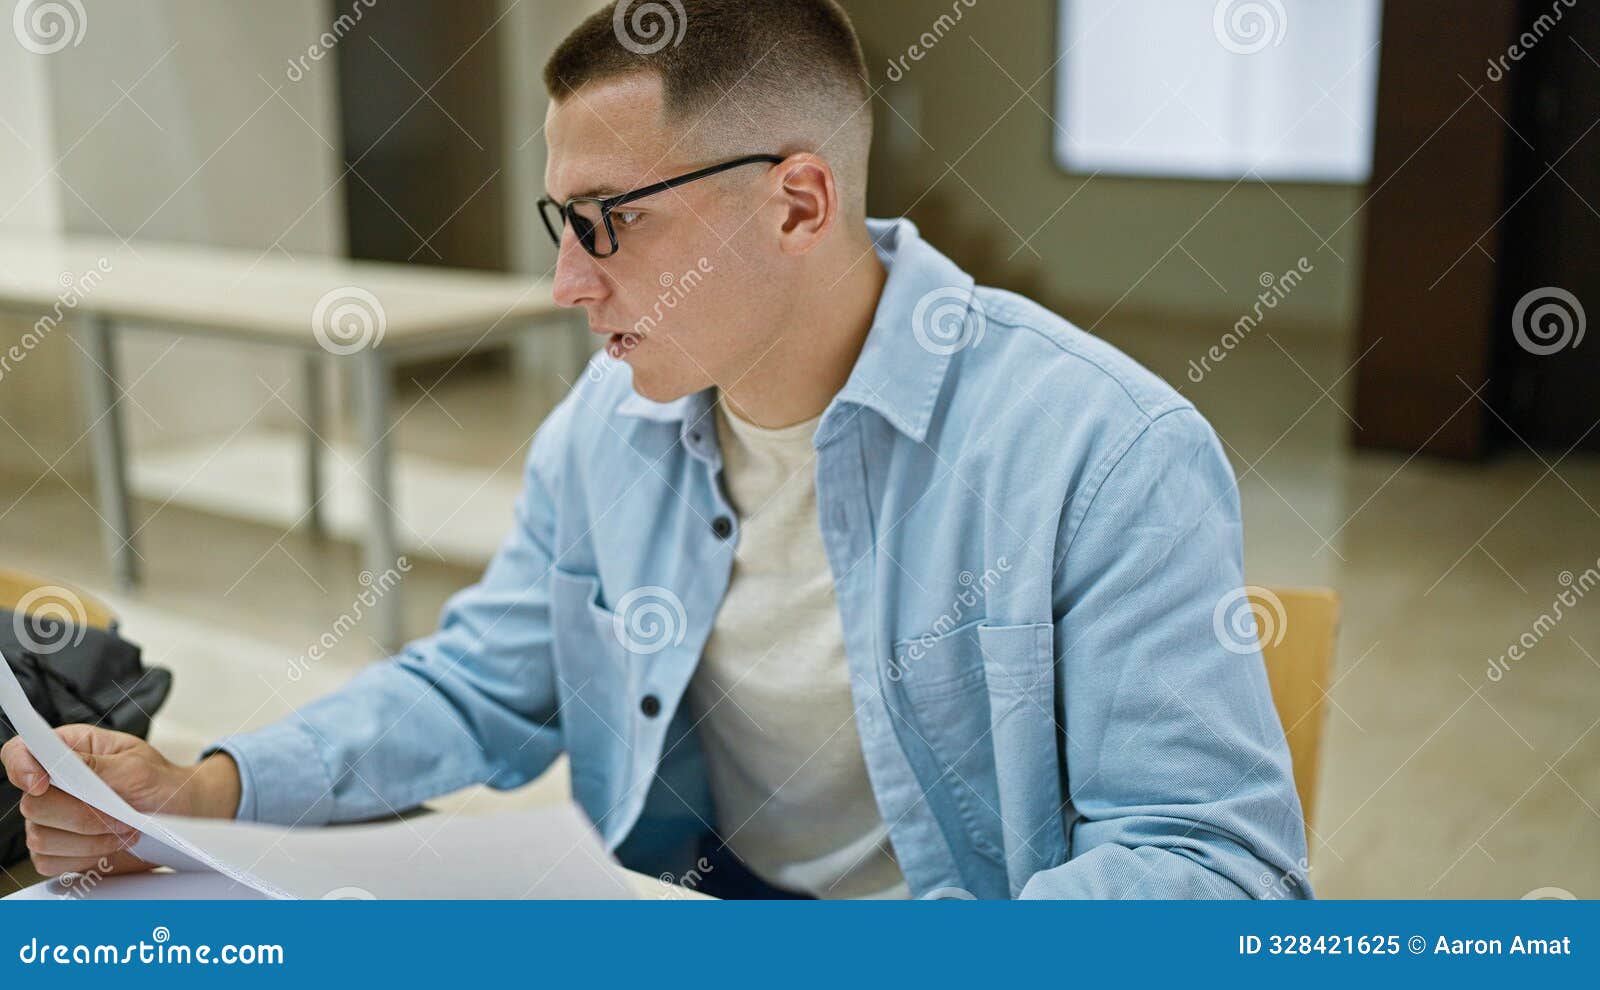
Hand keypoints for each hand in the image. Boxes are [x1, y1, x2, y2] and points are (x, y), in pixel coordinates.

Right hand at [1, 724, 240, 877]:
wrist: (179, 816)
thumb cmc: (160, 782)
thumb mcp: (138, 767)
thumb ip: (98, 767)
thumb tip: (61, 763)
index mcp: (68, 749)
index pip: (19, 752)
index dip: (21, 766)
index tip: (41, 783)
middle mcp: (52, 784)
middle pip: (32, 805)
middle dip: (80, 815)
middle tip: (120, 815)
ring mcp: (51, 820)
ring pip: (41, 838)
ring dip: (89, 840)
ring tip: (125, 829)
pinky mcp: (58, 850)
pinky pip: (50, 862)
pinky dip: (85, 858)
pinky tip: (111, 846)